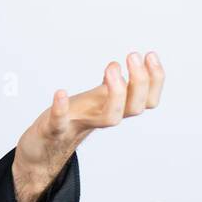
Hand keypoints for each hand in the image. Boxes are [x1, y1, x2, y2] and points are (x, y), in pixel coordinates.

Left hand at [14, 51, 164, 201]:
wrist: (46, 146)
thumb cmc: (74, 118)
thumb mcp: (97, 99)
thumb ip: (115, 84)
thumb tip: (134, 63)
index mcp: (115, 108)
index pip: (147, 100)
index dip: (155, 79)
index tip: (150, 54)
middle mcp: (103, 117)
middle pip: (135, 108)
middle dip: (140, 81)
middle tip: (133, 55)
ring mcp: (81, 124)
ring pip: (110, 118)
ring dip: (116, 92)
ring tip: (112, 66)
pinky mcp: (55, 129)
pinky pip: (60, 122)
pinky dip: (60, 108)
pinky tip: (60, 93)